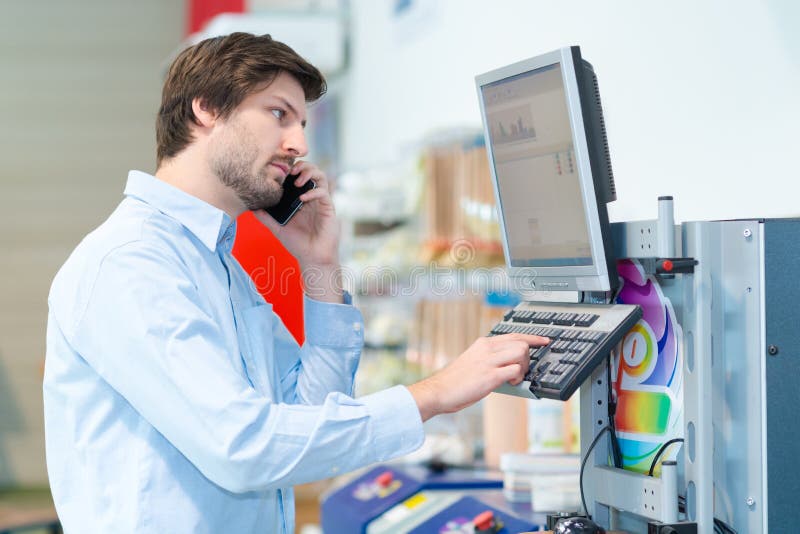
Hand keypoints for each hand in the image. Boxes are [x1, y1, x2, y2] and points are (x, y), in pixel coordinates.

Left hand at [253, 161, 338, 268]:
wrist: (312, 258)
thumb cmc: (297, 244)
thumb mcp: (277, 228)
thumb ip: (266, 217)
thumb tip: (252, 207)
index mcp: (301, 198)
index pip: (299, 175)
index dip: (292, 167)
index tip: (281, 169)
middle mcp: (312, 197)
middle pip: (312, 170)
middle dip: (302, 166)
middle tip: (290, 172)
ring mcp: (321, 202)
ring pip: (321, 177)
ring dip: (309, 174)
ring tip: (297, 181)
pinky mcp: (328, 209)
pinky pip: (323, 193)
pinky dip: (313, 192)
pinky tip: (302, 199)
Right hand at [407, 333, 549, 421]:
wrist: (439, 391)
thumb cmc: (455, 381)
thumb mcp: (472, 361)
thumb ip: (489, 358)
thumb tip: (509, 364)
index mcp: (483, 343)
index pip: (514, 335)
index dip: (533, 338)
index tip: (544, 341)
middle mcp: (487, 348)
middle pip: (522, 343)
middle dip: (528, 358)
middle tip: (520, 371)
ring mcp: (489, 361)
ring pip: (521, 353)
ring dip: (524, 367)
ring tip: (514, 378)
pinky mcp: (490, 376)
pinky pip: (515, 370)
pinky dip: (518, 378)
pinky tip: (509, 383)